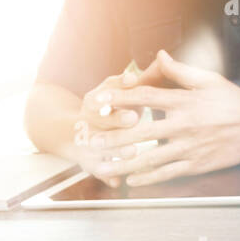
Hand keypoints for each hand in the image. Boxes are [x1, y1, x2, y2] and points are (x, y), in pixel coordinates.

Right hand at [67, 71, 146, 187]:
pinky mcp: (89, 163)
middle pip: (97, 120)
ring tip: (133, 152)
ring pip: (98, 147)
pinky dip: (107, 177)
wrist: (77, 134)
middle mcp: (85, 121)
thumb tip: (162, 58)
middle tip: (134, 117)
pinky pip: (97, 171)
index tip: (132, 82)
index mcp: (92, 101)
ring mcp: (86, 143)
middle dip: (115, 119)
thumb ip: (142, 78)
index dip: (115, 89)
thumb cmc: (114, 108)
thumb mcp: (124, 91)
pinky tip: (118, 182)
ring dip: (114, 149)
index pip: (101, 93)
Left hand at [83, 49, 239, 186]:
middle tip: (92, 141)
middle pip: (142, 131)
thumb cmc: (233, 101)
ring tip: (105, 167)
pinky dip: (148, 178)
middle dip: (115, 137)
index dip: (122, 97)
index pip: (147, 97)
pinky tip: (131, 182)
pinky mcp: (196, 163)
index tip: (101, 99)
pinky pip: (168, 173)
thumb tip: (160, 55)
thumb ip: (181, 70)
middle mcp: (184, 125)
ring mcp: (189, 146)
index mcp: (185, 102)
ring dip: (125, 164)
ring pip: (151, 157)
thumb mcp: (209, 80)